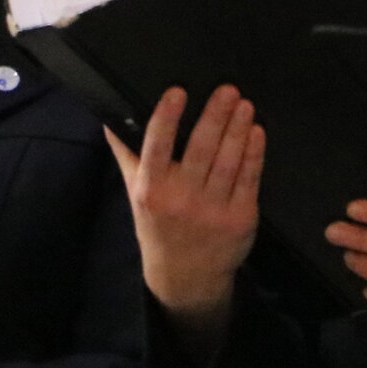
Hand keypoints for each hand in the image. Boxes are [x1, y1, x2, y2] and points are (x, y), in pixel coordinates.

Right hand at [106, 86, 263, 341]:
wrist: (185, 277)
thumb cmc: (159, 226)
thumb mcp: (135, 194)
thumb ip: (126, 155)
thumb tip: (109, 119)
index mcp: (151, 189)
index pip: (157, 147)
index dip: (167, 118)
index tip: (178, 91)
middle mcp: (179, 199)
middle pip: (200, 149)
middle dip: (215, 116)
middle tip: (228, 89)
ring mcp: (212, 210)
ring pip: (227, 161)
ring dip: (238, 129)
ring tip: (244, 104)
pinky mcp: (239, 218)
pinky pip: (249, 179)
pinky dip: (254, 153)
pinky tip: (257, 132)